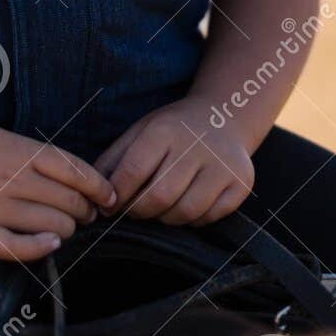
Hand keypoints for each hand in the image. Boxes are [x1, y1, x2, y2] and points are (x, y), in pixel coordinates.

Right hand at [0, 117, 116, 260]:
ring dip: (66, 229)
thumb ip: (30, 155)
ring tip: (66, 228)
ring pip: (48, 226)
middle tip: (88, 215)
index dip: (98, 186)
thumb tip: (70, 177)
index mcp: (13, 150)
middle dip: (85, 211)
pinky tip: (50, 244)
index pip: (73, 169)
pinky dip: (39, 248)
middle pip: (66, 201)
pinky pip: (13, 248)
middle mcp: (4, 178)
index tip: (109, 196)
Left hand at [93, 98, 253, 226]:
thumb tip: (94, 195)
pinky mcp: (241, 182)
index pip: (134, 171)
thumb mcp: (141, 131)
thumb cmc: (174, 129)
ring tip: (160, 208)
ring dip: (166, 218)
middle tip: (134, 210)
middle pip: (160, 197)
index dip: (118, 194)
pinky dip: (193, 219)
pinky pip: (210, 217)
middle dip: (139, 211)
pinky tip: (186, 205)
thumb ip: (114, 160)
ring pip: (186, 212)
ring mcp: (223, 165)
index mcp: (165, 130)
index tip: (110, 204)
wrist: (225, 116)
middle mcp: (197, 145)